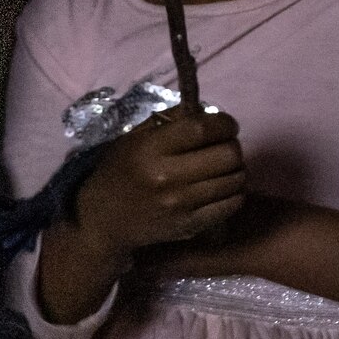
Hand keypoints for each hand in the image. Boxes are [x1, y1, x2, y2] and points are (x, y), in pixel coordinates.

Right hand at [37, 108, 245, 322]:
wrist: (102, 220)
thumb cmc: (120, 171)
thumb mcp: (135, 136)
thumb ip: (172, 119)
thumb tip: (209, 112)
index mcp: (152, 150)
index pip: (203, 129)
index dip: (225, 123)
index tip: (227, 125)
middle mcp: (168, 178)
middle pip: (227, 155)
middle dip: (233, 145)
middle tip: (225, 146)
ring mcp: (181, 206)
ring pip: (235, 180)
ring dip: (236, 169)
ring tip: (225, 167)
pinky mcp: (189, 227)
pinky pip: (231, 205)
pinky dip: (235, 192)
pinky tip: (223, 187)